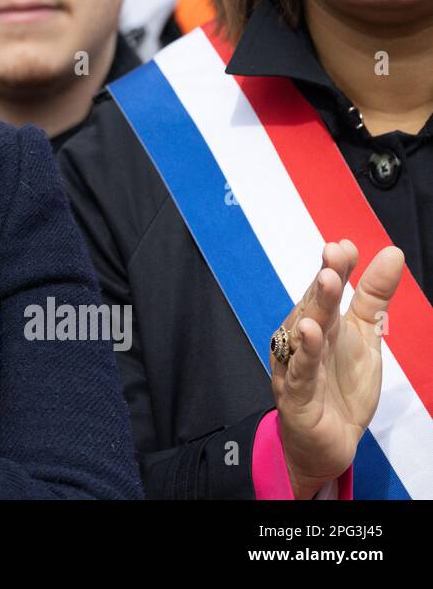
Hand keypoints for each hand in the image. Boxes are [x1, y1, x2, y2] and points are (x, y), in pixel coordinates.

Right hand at [272, 239, 404, 498]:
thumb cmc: (338, 385)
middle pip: (314, 307)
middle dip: (325, 281)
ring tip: (328, 282)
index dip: (335, 267)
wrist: (326, 443)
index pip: (326, 290)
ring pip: (305, 334)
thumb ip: (374, 296)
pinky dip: (304, 352)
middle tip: (335, 255)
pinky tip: (310, 331)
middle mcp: (302, 340)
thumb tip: (392, 252)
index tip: (345, 245)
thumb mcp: (364, 337)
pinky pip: (299, 372)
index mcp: (319, 323)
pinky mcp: (295, 396)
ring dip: (315, 307)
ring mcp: (296, 366)